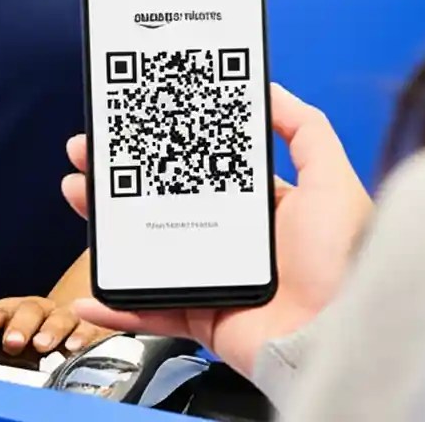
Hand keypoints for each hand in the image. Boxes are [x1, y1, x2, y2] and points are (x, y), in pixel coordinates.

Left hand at [0, 296, 114, 355]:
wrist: (70, 317)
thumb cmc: (33, 331)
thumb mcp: (10, 335)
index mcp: (12, 311)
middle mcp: (37, 310)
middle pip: (28, 311)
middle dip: (19, 327)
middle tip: (12, 343)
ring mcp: (62, 316)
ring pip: (57, 317)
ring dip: (50, 330)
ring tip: (42, 345)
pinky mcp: (87, 325)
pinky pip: (86, 327)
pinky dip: (80, 335)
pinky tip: (74, 346)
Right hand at [65, 84, 372, 377]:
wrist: (339, 334)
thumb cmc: (344, 261)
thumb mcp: (330, 179)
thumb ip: (306, 130)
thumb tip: (273, 90)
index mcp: (262, 210)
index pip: (203, 171)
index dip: (166, 150)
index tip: (138, 129)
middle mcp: (235, 243)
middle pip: (164, 206)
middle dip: (123, 181)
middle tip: (92, 155)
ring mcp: (214, 280)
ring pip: (146, 251)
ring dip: (107, 228)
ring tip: (80, 197)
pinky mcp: (202, 318)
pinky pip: (150, 311)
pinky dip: (117, 306)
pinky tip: (91, 291)